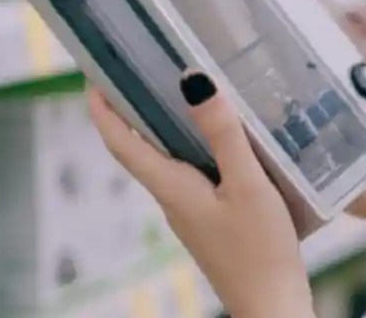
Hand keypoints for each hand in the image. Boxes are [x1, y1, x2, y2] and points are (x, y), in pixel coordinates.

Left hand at [87, 74, 314, 317]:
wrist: (272, 305)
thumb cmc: (260, 249)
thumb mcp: (247, 184)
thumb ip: (223, 133)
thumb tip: (193, 80)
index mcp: (172, 189)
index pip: (122, 144)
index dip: (103, 110)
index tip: (92, 77)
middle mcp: (174, 201)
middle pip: (142, 150)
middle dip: (134, 111)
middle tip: (141, 72)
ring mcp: (192, 214)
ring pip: (170, 163)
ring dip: (168, 129)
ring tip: (184, 95)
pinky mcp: (213, 221)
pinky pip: (195, 176)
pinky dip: (198, 149)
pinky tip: (226, 142)